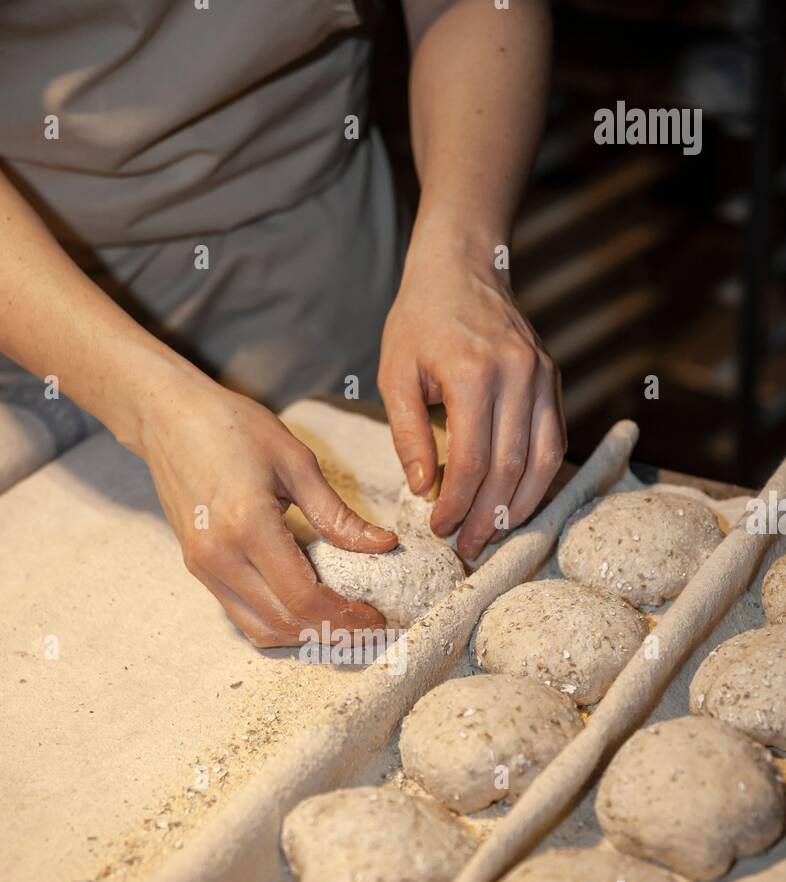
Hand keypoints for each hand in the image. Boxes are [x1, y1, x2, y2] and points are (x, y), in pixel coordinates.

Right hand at [135, 365, 396, 646]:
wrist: (169, 417)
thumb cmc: (233, 427)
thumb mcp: (296, 463)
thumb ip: (338, 515)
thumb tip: (383, 546)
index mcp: (247, 525)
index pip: (303, 598)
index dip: (345, 616)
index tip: (375, 616)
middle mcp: (219, 556)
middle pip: (284, 621)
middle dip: (332, 630)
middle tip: (366, 624)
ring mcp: (203, 567)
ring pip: (261, 629)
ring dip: (304, 634)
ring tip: (340, 620)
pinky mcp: (197, 568)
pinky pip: (241, 615)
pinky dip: (277, 622)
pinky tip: (305, 608)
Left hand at [378, 233, 565, 561]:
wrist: (462, 267)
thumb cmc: (420, 320)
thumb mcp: (396, 375)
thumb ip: (409, 435)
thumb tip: (424, 489)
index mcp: (473, 374)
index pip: (471, 460)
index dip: (456, 504)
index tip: (439, 527)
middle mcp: (517, 375)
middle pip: (509, 467)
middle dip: (487, 515)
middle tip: (467, 546)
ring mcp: (542, 376)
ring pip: (542, 460)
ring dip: (520, 505)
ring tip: (494, 533)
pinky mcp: (553, 378)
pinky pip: (554, 440)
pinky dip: (538, 477)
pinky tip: (515, 499)